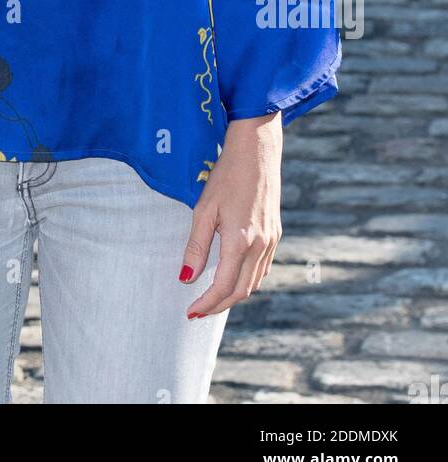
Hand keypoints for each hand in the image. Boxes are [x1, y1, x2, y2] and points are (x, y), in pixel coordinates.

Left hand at [178, 113, 282, 317]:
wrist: (258, 150)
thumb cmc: (226, 175)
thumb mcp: (204, 209)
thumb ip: (196, 246)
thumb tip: (185, 278)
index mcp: (240, 241)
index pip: (223, 286)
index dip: (206, 303)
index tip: (190, 311)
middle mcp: (260, 245)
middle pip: (241, 291)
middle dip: (219, 305)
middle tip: (198, 311)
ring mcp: (272, 240)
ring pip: (254, 282)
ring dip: (233, 295)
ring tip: (212, 298)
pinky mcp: (276, 233)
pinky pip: (263, 267)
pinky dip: (247, 279)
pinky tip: (233, 276)